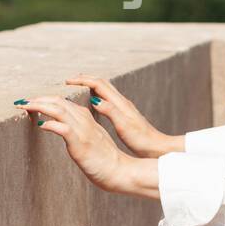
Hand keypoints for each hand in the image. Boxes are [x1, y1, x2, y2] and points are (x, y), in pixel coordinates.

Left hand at [16, 96, 158, 198]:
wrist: (121, 172)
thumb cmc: (105, 160)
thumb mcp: (91, 140)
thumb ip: (78, 130)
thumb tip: (60, 126)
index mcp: (87, 119)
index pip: (64, 102)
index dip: (46, 99)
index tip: (31, 102)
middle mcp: (85, 121)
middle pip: (59, 101)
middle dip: (38, 99)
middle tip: (22, 101)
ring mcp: (84, 131)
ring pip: (60, 110)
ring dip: (40, 106)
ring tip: (25, 106)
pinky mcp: (81, 144)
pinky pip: (64, 129)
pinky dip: (51, 124)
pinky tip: (40, 125)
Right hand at [64, 76, 183, 157]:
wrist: (156, 146)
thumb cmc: (141, 139)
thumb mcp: (124, 127)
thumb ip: (111, 112)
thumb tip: (96, 99)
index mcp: (120, 103)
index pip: (98, 84)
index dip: (82, 81)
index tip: (68, 82)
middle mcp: (122, 101)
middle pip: (101, 82)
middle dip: (85, 79)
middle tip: (69, 81)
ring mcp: (123, 106)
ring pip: (104, 89)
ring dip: (90, 85)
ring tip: (77, 88)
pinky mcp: (124, 113)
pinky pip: (107, 97)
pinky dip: (96, 94)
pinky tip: (92, 102)